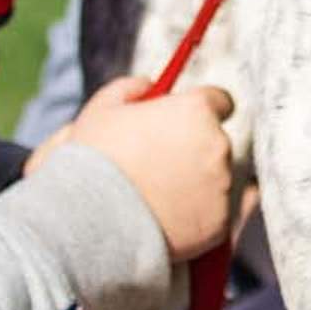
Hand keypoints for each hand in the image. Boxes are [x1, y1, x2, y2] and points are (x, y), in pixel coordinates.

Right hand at [32, 78, 239, 261]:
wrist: (88, 220)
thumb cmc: (93, 160)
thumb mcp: (102, 109)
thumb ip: (131, 88)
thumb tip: (149, 86)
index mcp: (196, 110)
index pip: (219, 101)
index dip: (202, 112)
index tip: (187, 124)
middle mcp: (218, 145)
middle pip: (216, 143)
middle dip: (194, 152)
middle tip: (158, 167)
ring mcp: (222, 187)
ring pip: (216, 181)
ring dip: (195, 185)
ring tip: (155, 197)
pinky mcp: (220, 223)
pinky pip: (215, 216)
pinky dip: (197, 218)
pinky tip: (168, 219)